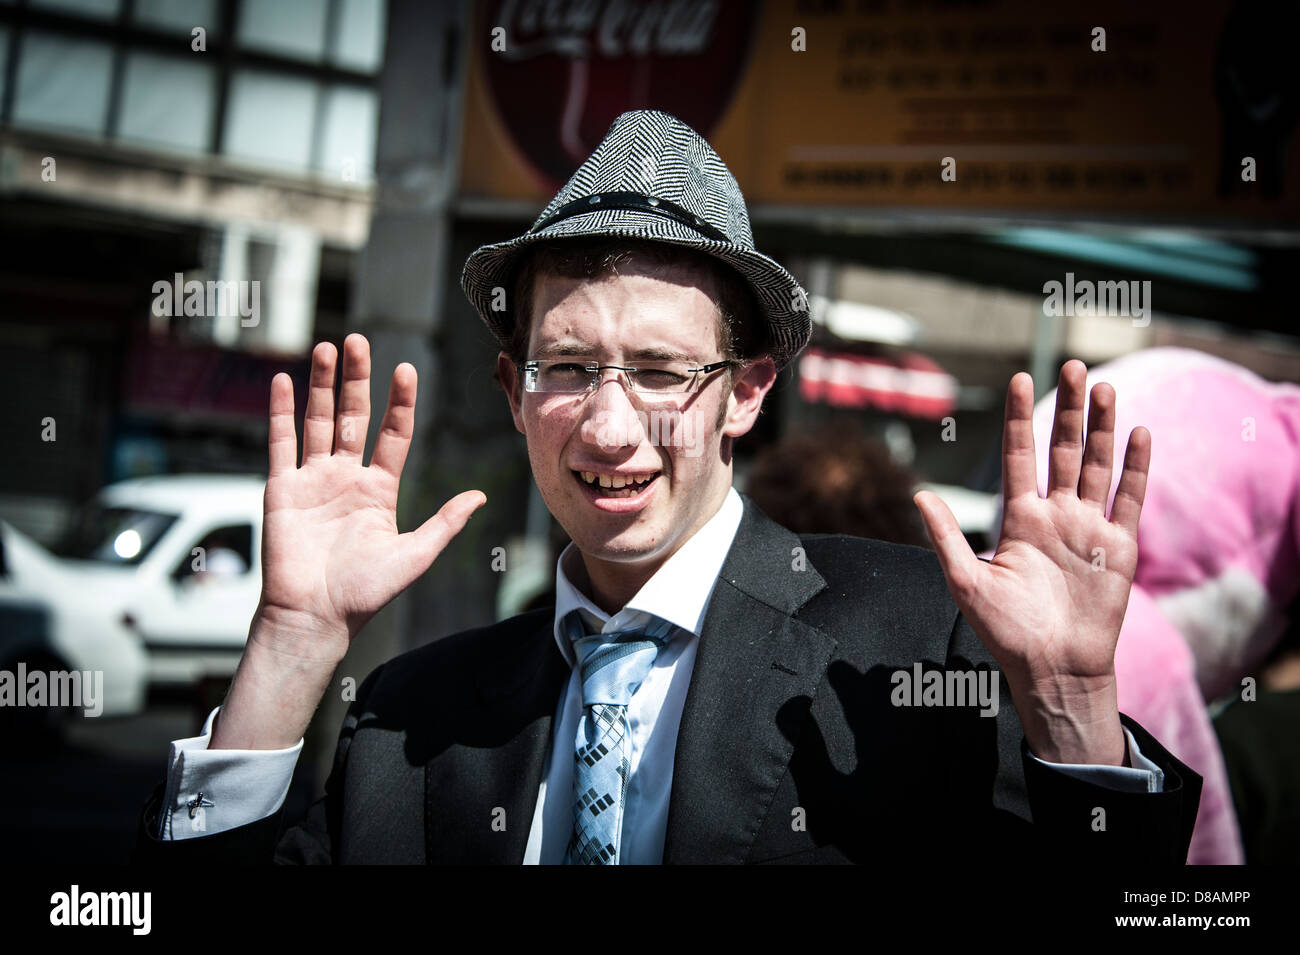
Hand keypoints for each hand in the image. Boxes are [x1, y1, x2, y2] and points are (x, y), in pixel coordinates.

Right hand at [258, 333, 485, 662]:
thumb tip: (480, 496)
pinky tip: (284, 381)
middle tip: (359, 340)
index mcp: (379, 490)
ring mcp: (313, 480)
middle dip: (356, 379)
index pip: (392, 434)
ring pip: (317, 421)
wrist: (316, 617)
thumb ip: (445, 522)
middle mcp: (346, 478)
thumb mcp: (415, 554)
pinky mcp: (282, 488)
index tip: (405, 369)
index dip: (399, 402)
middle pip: (353, 417)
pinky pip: (281, 442)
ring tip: (327, 348)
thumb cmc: (365, 593)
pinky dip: (281, 411)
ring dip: (320, 384)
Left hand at [913, 360, 1147, 765]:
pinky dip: (1136, 468)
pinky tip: (1139, 433)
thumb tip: (919, 493)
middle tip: (1073, 366)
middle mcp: (1055, 516)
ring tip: (1103, 388)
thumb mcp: (966, 583)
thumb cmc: (1005, 633)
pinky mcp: (1118, 549)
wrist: (1052, 670)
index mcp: (1019, 519)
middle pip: (1064, 451)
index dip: (1020, 418)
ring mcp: (1089, 529)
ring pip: (1098, 466)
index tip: (1020, 378)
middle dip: (1067, 410)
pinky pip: (1129, 500)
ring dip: (1101, 428)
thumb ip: (946, 537)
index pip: (1019, 456)